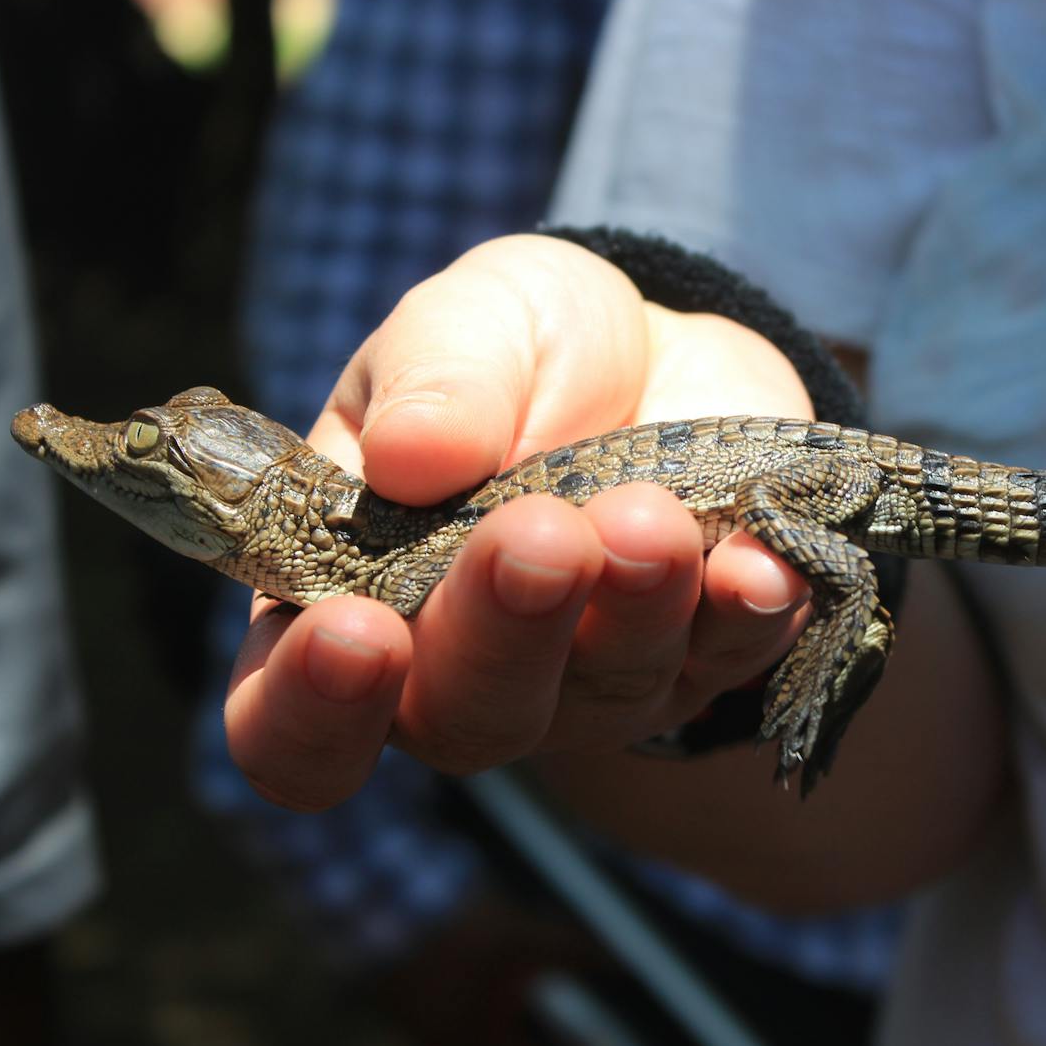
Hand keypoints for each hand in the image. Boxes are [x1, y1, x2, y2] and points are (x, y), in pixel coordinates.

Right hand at [223, 235, 816, 810]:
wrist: (655, 344)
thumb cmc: (516, 352)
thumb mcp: (463, 325)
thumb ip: (431, 380)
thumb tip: (409, 454)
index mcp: (347, 601)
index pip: (287, 721)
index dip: (309, 710)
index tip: (355, 634)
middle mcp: (462, 674)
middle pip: (465, 720)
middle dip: (503, 634)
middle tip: (538, 538)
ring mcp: (592, 685)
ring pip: (607, 694)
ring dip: (633, 610)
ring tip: (648, 516)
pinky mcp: (709, 654)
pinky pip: (735, 658)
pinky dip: (749, 615)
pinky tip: (758, 567)